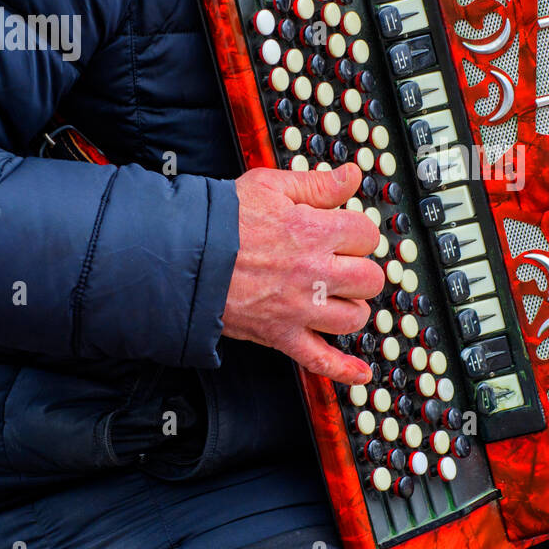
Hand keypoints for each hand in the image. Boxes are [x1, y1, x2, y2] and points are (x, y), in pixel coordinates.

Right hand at [222, 163, 383, 383]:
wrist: (179, 256)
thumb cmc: (219, 221)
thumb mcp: (269, 186)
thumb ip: (316, 184)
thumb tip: (351, 176)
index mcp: (314, 232)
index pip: (366, 234)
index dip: (357, 232)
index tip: (344, 232)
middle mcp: (314, 273)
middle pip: (369, 278)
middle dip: (360, 269)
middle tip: (342, 264)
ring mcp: (299, 308)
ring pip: (354, 317)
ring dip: (350, 307)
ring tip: (336, 297)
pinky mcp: (281, 335)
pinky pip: (319, 360)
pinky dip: (342, 369)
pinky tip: (359, 371)